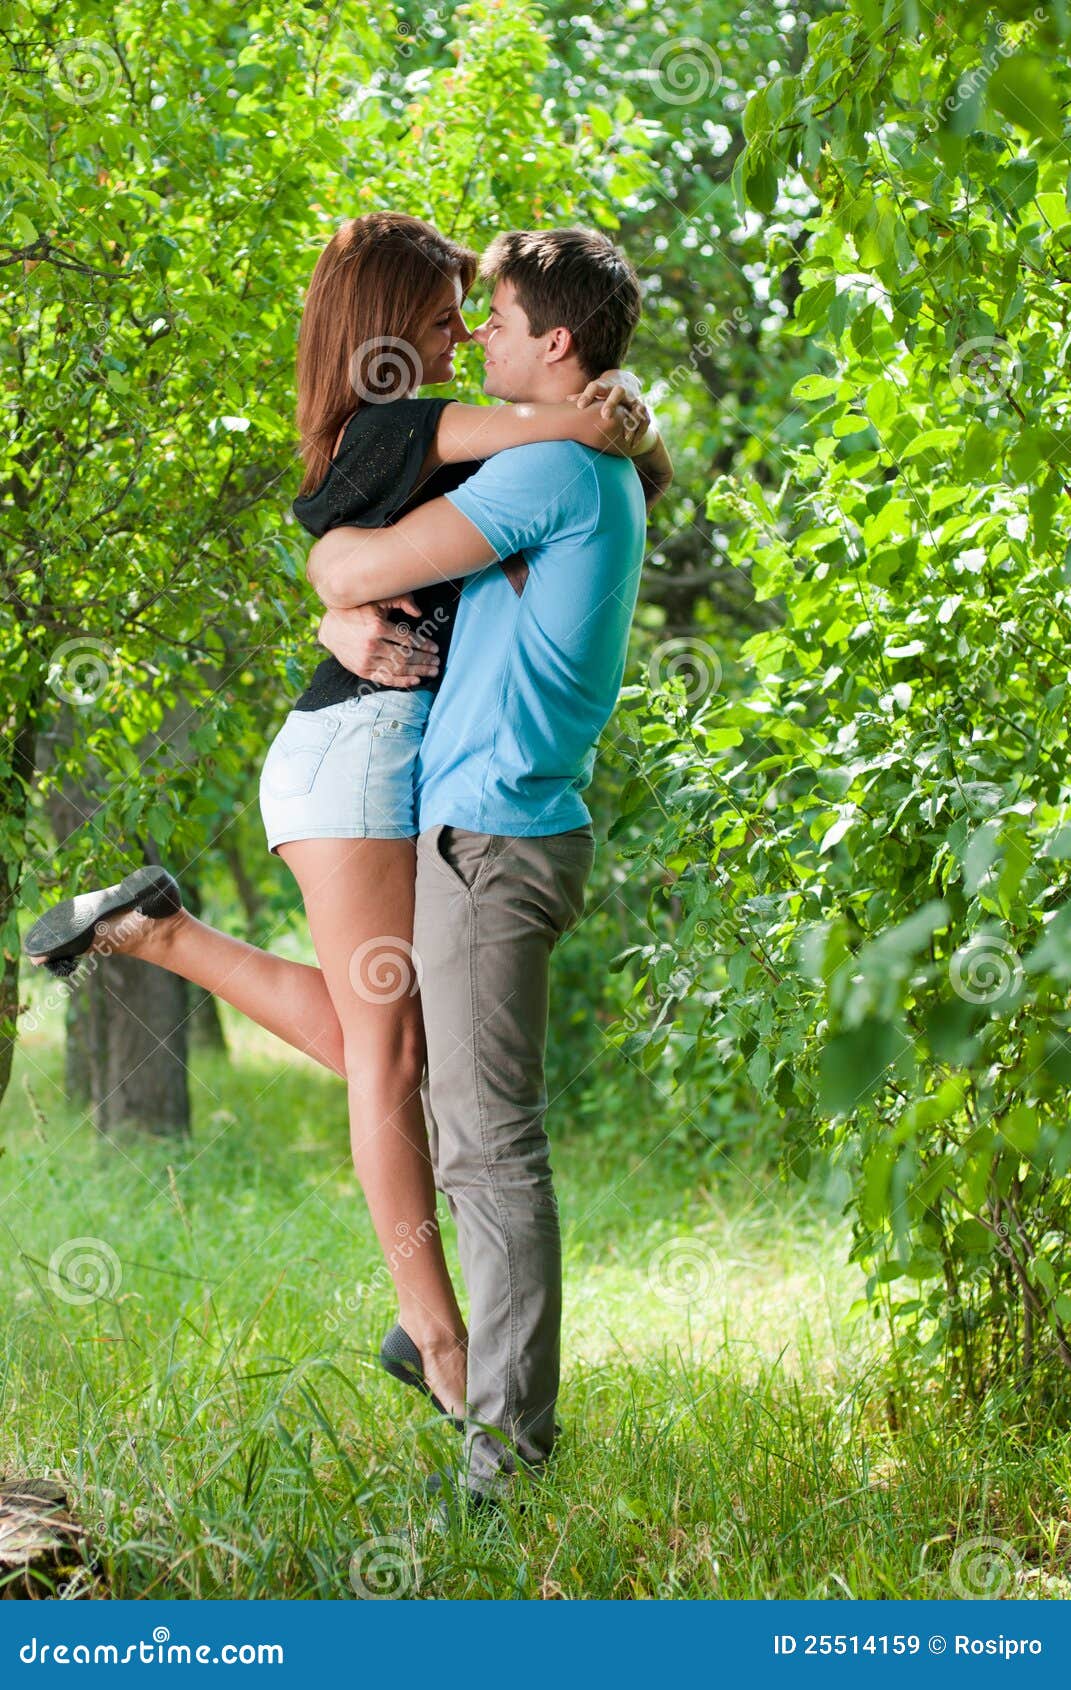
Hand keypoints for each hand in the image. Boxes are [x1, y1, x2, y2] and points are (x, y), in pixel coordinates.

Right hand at [317, 600, 439, 687]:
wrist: (330, 628)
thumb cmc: (357, 612)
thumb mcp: (377, 601)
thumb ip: (400, 601)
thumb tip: (419, 613)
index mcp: (377, 627)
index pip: (407, 639)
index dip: (424, 645)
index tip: (435, 648)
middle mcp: (371, 646)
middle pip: (405, 656)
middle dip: (424, 660)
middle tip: (437, 662)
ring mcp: (366, 660)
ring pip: (398, 669)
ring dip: (418, 672)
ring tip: (432, 672)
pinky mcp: (362, 671)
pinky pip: (385, 679)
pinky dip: (401, 682)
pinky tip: (415, 681)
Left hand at [566, 378, 652, 456]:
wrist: (625, 383)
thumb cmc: (603, 393)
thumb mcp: (593, 393)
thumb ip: (582, 397)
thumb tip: (567, 400)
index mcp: (605, 386)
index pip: (595, 387)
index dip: (587, 395)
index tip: (580, 406)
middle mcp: (621, 390)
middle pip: (618, 392)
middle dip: (612, 403)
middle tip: (605, 416)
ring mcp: (634, 399)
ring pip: (636, 406)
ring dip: (631, 422)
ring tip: (624, 438)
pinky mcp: (643, 409)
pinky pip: (645, 420)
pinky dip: (640, 432)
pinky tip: (632, 445)